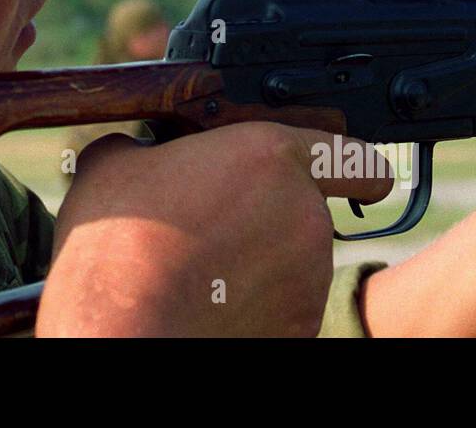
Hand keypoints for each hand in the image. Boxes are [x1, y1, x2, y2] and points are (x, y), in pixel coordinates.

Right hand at [35, 122, 391, 336]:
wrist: (121, 324)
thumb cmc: (119, 241)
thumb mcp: (118, 163)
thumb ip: (152, 148)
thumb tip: (142, 151)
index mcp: (270, 156)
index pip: (354, 158)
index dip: (355, 171)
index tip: (358, 181)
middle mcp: (304, 213)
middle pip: (313, 211)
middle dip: (276, 218)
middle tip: (221, 227)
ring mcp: (308, 277)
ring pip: (298, 262)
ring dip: (264, 262)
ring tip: (205, 270)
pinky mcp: (300, 327)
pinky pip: (285, 305)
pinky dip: (258, 305)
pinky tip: (211, 302)